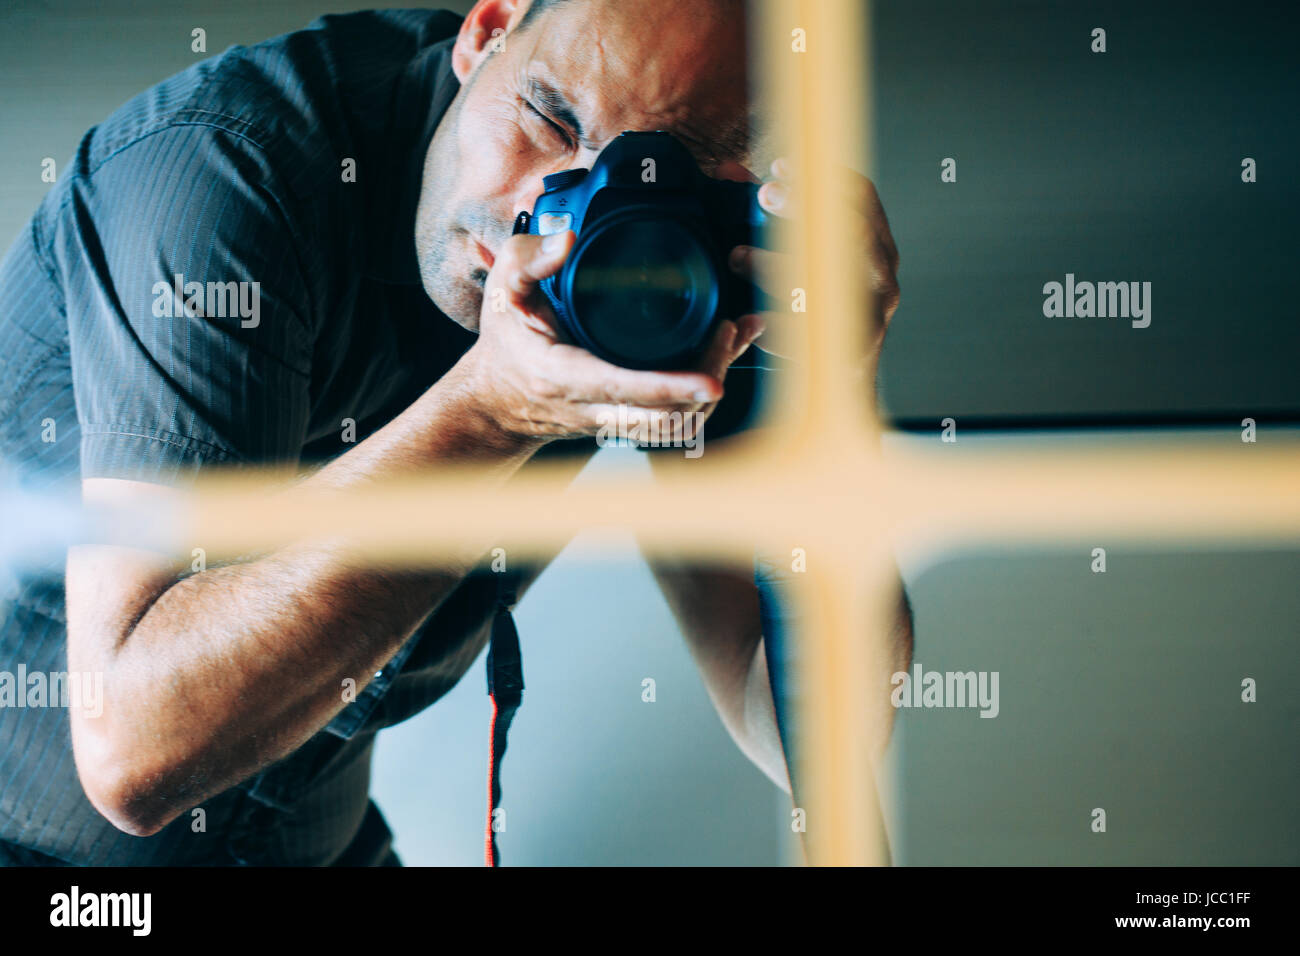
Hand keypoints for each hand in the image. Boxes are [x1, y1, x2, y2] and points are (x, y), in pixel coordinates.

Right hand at [455, 230, 765, 446]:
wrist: (496, 400)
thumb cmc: (506, 344)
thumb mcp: (501, 292)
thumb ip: (527, 259)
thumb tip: (564, 237)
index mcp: (562, 375)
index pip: (621, 387)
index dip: (668, 387)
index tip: (708, 381)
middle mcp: (593, 407)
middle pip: (664, 413)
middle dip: (706, 378)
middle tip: (730, 331)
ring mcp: (614, 420)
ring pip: (676, 422)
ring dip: (712, 384)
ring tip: (735, 335)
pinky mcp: (629, 420)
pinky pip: (675, 416)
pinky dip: (704, 388)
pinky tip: (725, 351)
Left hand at [724, 156, 901, 365]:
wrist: (841, 381)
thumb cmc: (818, 311)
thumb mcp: (801, 256)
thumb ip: (771, 216)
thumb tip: (728, 174)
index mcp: (878, 247)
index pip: (863, 197)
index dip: (823, 176)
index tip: (782, 167)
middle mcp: (883, 276)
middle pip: (851, 229)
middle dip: (804, 209)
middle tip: (764, 198)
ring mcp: (874, 313)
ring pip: (828, 278)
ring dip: (776, 263)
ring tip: (738, 258)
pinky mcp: (854, 349)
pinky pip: (812, 331)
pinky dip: (779, 323)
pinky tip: (755, 319)